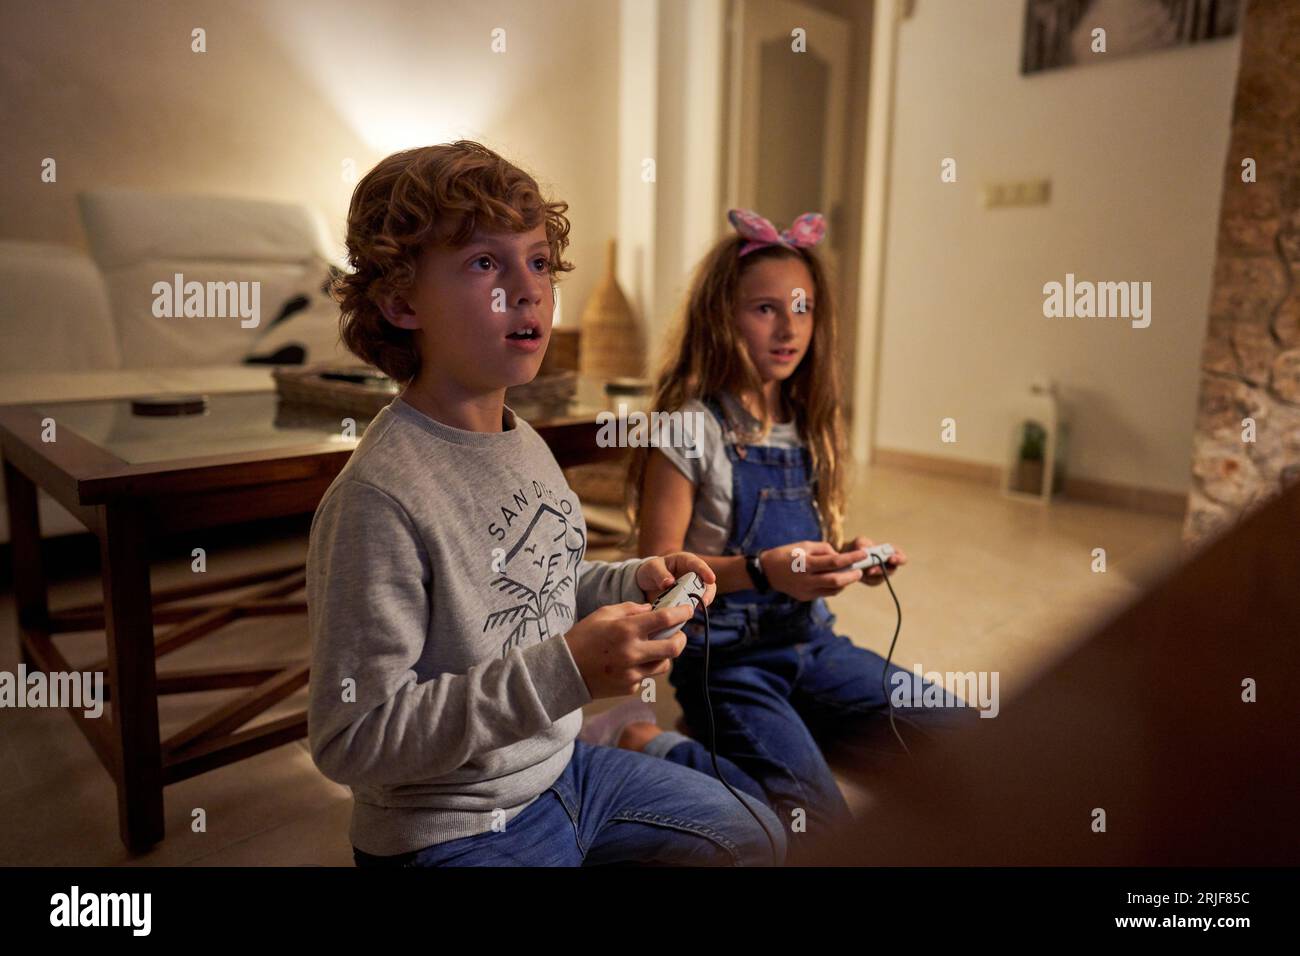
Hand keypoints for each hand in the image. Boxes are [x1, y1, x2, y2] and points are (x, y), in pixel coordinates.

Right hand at [563, 602, 691, 698]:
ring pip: (664, 665)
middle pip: (673, 647)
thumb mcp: (603, 614)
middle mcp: (632, 653)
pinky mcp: (630, 688)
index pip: (665, 619)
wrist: (565, 670)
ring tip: (656, 647)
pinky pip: (647, 676)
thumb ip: (630, 609)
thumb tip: (652, 610)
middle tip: (679, 633)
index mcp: (626, 630)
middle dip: (681, 638)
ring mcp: (632, 674)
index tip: (688, 610)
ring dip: (665, 655)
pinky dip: (645, 667)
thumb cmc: (583, 637)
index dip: (682, 613)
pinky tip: (633, 662)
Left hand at [636, 552, 717, 608]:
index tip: (711, 579)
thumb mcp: (652, 568)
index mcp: (686, 561)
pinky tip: (685, 616)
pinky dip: (690, 611)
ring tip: (694, 610)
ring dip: (700, 604)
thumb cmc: (652, 570)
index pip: (698, 564)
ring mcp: (692, 588)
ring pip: (703, 596)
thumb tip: (669, 583)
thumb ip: (660, 573)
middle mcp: (693, 575)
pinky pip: (693, 606)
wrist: (647, 582)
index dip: (705, 571)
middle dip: (707, 593)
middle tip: (703, 602)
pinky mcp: (689, 600)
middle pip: (707, 583)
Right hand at [759, 540, 865, 600]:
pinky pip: (826, 593)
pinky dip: (835, 587)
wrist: (767, 572)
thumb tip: (838, 556)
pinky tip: (836, 579)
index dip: (851, 558)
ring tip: (850, 574)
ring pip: (833, 590)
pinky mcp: (805, 597)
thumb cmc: (786, 554)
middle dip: (852, 575)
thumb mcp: (804, 544)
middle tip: (860, 570)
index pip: (834, 562)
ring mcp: (806, 590)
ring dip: (845, 582)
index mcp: (806, 563)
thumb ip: (823, 549)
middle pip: (837, 580)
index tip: (862, 554)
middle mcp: (806, 579)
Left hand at [846, 535, 906, 586]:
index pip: (902, 558)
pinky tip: (859, 573)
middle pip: (892, 570)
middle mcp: (889, 564)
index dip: (899, 559)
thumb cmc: (859, 546)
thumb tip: (862, 550)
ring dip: (872, 574)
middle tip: (872, 569)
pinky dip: (866, 578)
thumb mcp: (860, 542)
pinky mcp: (874, 580)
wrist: (850, 556)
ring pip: (881, 577)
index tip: (890, 558)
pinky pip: (872, 582)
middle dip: (882, 570)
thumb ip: (862, 544)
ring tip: (864, 570)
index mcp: (891, 553)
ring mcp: (882, 574)